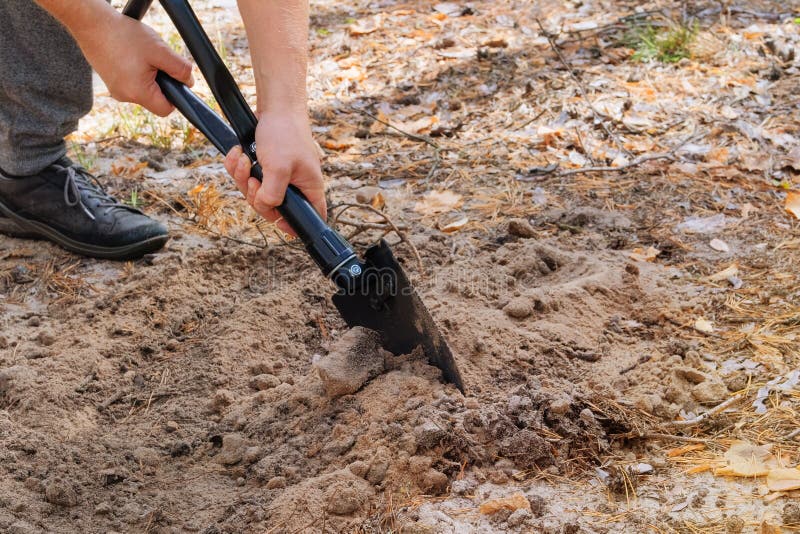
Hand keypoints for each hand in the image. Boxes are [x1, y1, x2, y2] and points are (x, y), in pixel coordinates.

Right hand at [77, 13, 193, 116]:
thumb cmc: (123, 35)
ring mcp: (115, 89)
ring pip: (144, 89)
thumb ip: (180, 69)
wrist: (92, 23)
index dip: (176, 96)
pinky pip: (131, 81)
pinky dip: (137, 70)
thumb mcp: (160, 51)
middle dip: (161, 81)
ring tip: (141, 54)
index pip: (166, 109)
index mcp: (138, 94)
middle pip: (155, 99)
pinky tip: (131, 54)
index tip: (175, 79)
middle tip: (156, 60)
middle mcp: (125, 97)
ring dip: (149, 74)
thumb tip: (189, 82)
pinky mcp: (111, 81)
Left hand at [224, 112, 325, 235]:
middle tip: (252, 179)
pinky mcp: (264, 167)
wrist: (275, 107)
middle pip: (272, 208)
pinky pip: (246, 177)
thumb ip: (273, 194)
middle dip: (255, 194)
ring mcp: (278, 177)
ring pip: (255, 192)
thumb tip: (265, 207)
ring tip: (244, 160)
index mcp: (309, 189)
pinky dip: (238, 167)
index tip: (276, 220)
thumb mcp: (279, 168)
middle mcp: (295, 186)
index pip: (310, 218)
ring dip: (242, 177)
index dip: (293, 225)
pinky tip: (239, 154)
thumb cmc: (285, 134)